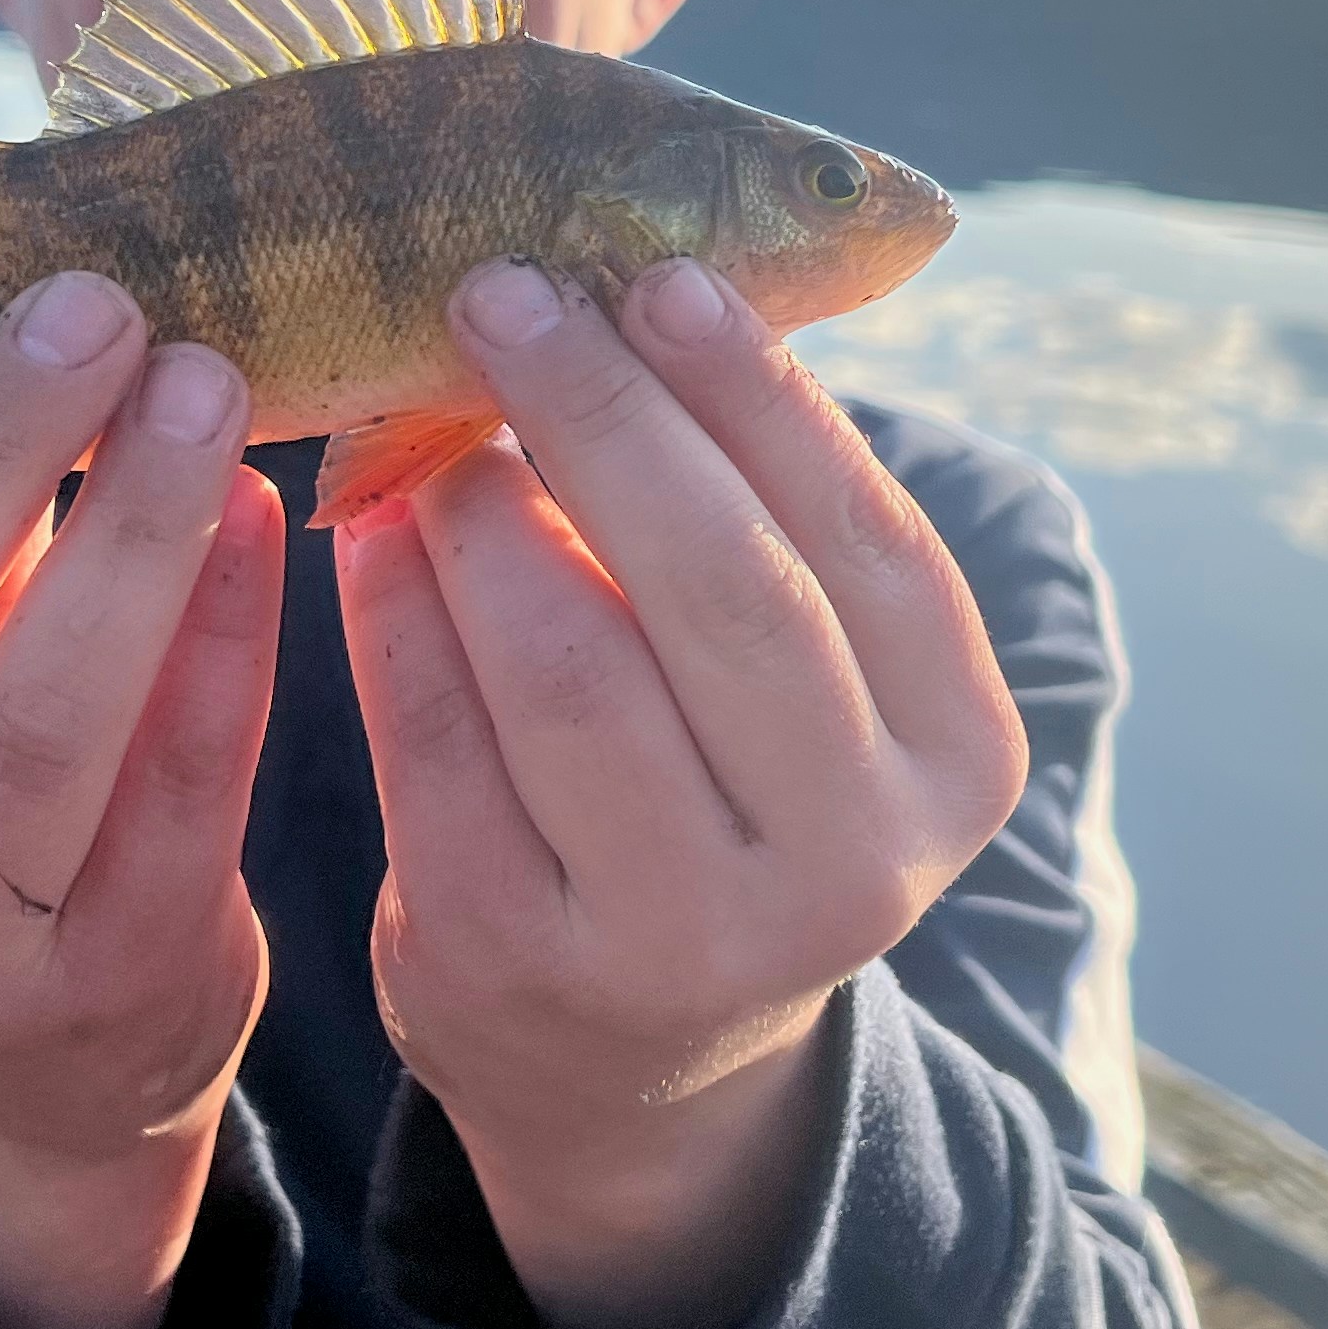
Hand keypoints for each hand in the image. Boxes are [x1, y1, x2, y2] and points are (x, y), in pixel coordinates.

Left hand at [334, 255, 1027, 1328]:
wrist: (639, 1055)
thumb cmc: (727, 783)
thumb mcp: (808, 679)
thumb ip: (767, 519)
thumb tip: (653, 281)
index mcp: (952, 762)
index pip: (866, 544)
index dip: (762, 397)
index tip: (663, 273)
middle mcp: (847, 866)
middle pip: (722, 595)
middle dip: (605, 418)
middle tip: (506, 291)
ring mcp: (680, 936)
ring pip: (566, 667)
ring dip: (482, 509)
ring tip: (442, 420)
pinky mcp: (512, 962)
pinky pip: (434, 741)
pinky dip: (394, 610)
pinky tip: (375, 527)